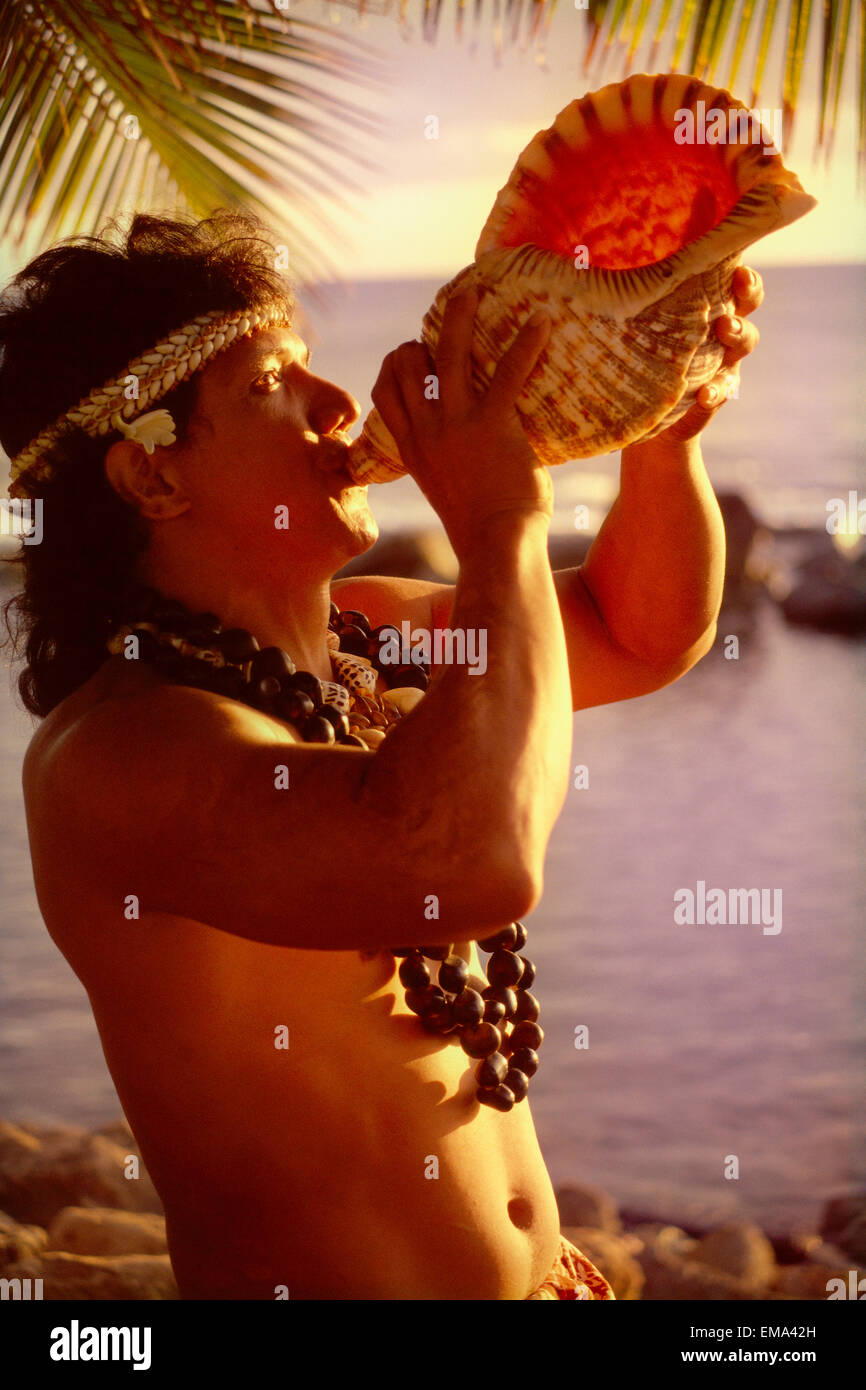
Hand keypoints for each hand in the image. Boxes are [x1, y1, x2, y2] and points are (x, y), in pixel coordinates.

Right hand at [370, 287, 553, 557]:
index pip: (384, 393)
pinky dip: (526, 342)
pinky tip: (542, 321)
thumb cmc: (480, 531)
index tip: (414, 354)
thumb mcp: (446, 494)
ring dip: (460, 316)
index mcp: (411, 449)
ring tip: (475, 291)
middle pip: (406, 364)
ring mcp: (455, 424)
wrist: (495, 546)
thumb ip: (446, 468)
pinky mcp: (492, 423)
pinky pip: (507, 371)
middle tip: (450, 318)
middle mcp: (425, 431)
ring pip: (447, 353)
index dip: (395, 366)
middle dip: (423, 337)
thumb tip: (467, 459)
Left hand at [638, 265, 763, 447]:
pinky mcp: (712, 397)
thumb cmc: (631, 353)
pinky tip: (704, 396)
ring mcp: (721, 362)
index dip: (740, 272)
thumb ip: (625, 300)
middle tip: (727, 310)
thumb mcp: (629, 324)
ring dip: (737, 336)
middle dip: (746, 297)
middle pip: (747, 305)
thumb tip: (581, 264)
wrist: (638, 416)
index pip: (728, 277)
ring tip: (724, 331)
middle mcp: (719, 327)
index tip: (737, 269)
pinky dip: (715, 393)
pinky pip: (720, 392)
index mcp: (703, 301)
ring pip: (742, 344)